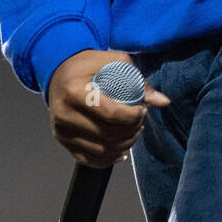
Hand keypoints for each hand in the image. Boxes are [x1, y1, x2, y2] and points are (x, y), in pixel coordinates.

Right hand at [48, 48, 170, 167]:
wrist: (58, 71)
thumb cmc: (88, 65)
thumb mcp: (113, 62)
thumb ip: (138, 81)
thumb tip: (163, 101)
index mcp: (75, 91)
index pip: (110, 113)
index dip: (132, 116)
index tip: (142, 110)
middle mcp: (64, 114)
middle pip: (107, 134)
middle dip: (131, 131)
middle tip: (140, 121)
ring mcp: (61, 130)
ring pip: (101, 150)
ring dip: (124, 145)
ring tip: (133, 132)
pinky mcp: (62, 141)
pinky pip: (89, 159)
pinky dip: (109, 159)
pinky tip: (121, 151)